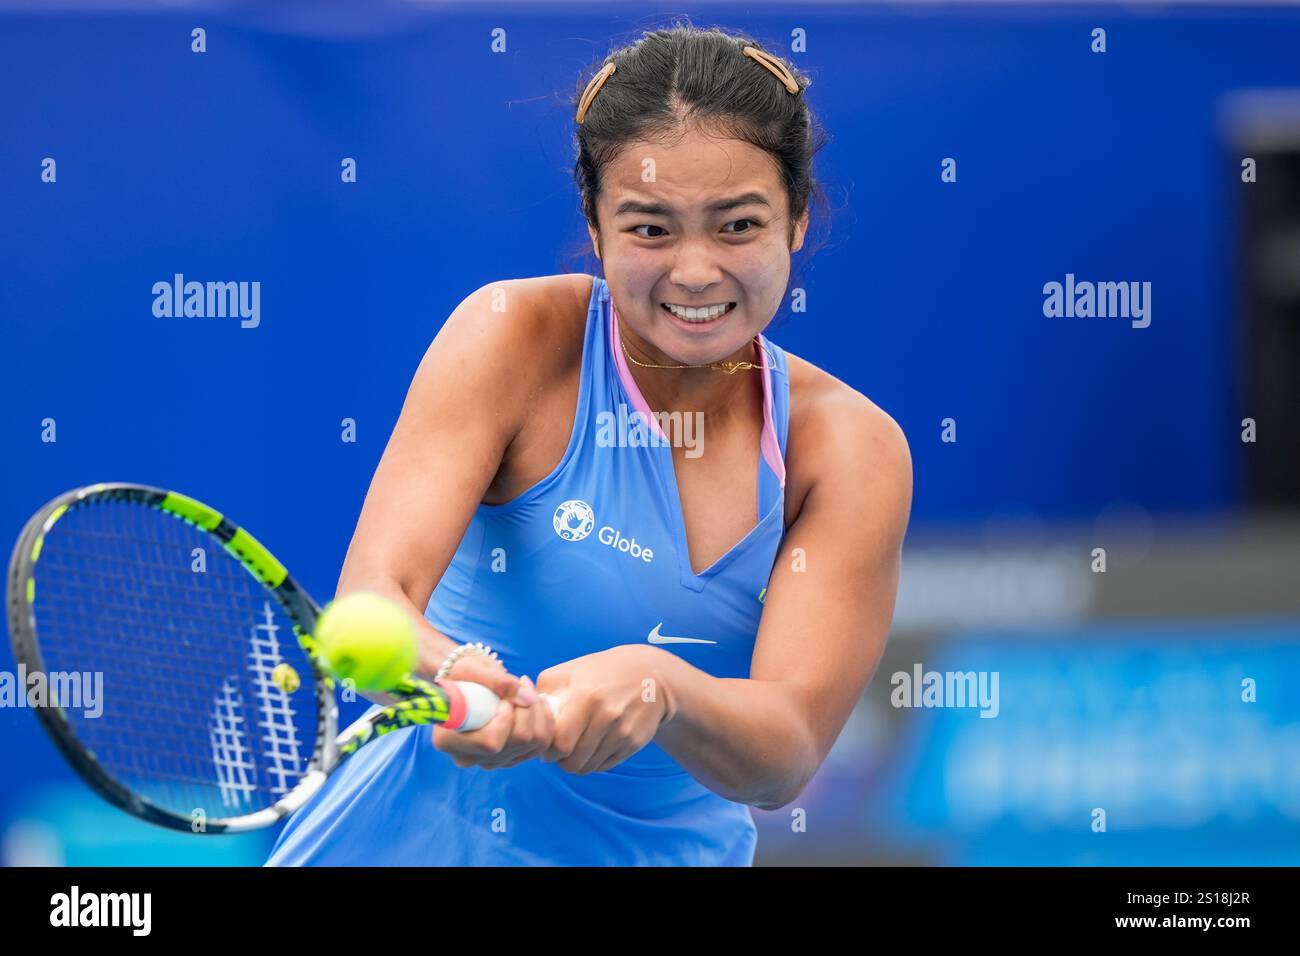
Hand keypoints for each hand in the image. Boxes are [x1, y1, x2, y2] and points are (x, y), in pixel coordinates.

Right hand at [430, 653, 555, 769]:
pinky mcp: (508, 759)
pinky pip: (540, 745)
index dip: (506, 717)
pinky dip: (543, 721)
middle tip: (523, 684)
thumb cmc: (464, 673)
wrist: (467, 682)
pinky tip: (534, 703)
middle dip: (528, 710)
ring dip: (539, 713)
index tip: (503, 697)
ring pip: (534, 745)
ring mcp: (489, 761)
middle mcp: (467, 758)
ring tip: (528, 690)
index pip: (491, 742)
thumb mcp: (475, 669)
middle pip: (517, 743)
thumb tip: (529, 698)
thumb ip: (499, 682)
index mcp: (447, 740)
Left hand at [536, 644, 675, 774]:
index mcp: (585, 696)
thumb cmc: (602, 672)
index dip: (547, 749)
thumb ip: (542, 691)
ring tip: (575, 746)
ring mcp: (622, 731)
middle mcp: (606, 716)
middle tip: (558, 750)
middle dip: (560, 760)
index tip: (545, 743)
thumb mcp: (570, 671)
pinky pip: (604, 766)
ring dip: (576, 762)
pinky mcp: (634, 743)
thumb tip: (520, 712)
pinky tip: (594, 745)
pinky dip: (594, 761)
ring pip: (587, 767)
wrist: (650, 675)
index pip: (558, 743)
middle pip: (571, 761)